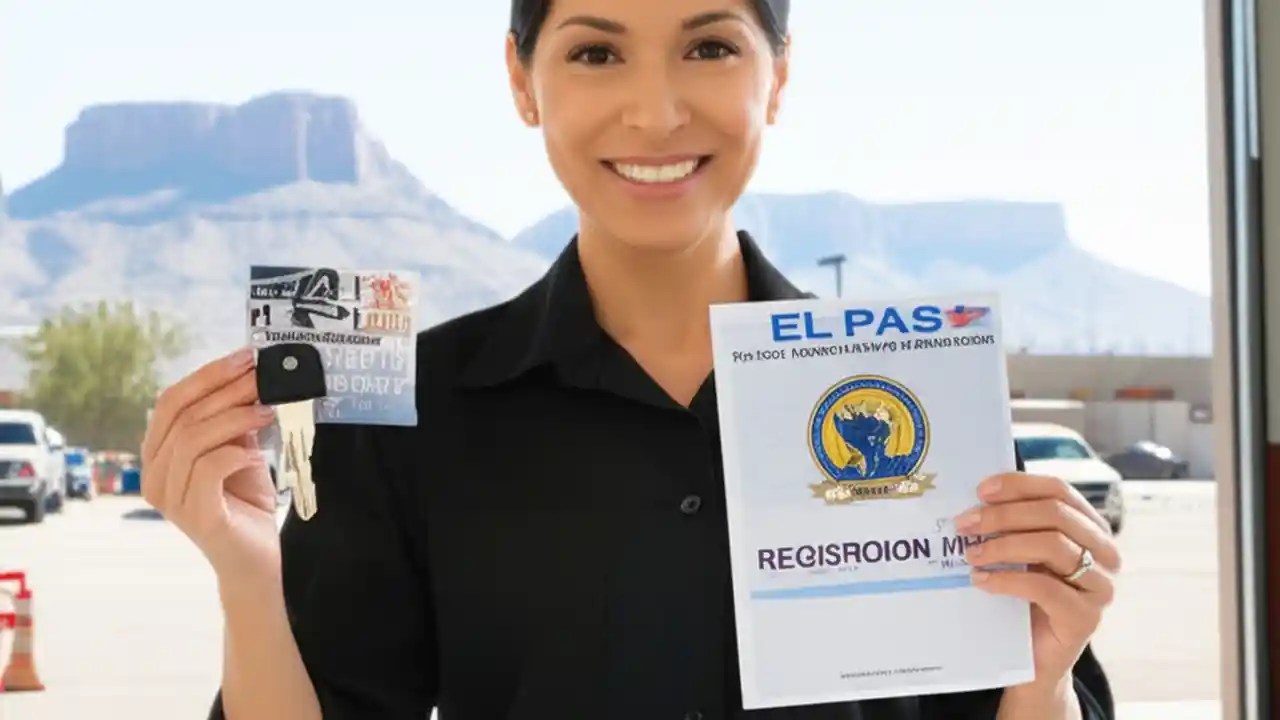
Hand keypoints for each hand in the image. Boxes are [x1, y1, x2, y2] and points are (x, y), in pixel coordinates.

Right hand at [141, 348, 281, 585]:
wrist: (257, 558)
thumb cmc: (246, 502)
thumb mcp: (238, 450)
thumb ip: (232, 420)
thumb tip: (251, 377)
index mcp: (159, 455)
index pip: (170, 402)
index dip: (207, 375)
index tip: (245, 357)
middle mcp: (155, 476)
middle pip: (180, 415)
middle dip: (226, 389)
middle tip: (263, 377)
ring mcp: (171, 499)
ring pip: (193, 438)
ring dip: (235, 417)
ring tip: (269, 410)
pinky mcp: (196, 516)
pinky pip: (208, 468)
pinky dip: (235, 453)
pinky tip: (256, 453)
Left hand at [956, 473, 1120, 696]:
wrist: (1033, 658)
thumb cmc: (1024, 598)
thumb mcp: (1022, 553)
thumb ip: (1013, 525)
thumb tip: (976, 500)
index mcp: (1091, 528)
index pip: (1059, 491)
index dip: (1019, 486)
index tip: (981, 490)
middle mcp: (1105, 553)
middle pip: (1055, 514)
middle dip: (1003, 514)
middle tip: (965, 524)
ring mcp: (1101, 586)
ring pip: (1051, 545)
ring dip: (1003, 545)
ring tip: (970, 553)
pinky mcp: (1086, 617)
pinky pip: (1044, 587)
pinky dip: (1006, 579)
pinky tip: (981, 580)